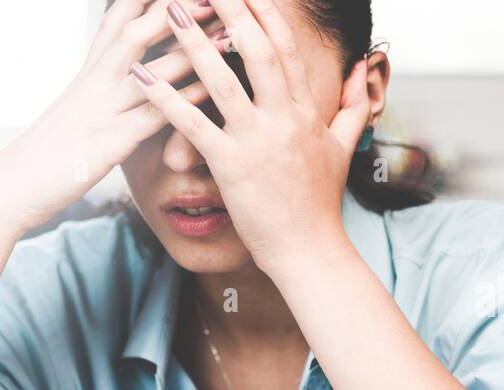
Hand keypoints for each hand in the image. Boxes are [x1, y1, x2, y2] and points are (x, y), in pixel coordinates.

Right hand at [0, 0, 227, 232]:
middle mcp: (95, 82)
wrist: (11, 189)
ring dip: (192, 46)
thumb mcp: (76, 110)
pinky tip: (211, 88)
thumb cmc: (48, 154)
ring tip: (230, 28)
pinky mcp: (109, 145)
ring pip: (151, 67)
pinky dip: (184, 99)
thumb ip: (103, 86)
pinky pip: (153, 117)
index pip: (120, 16)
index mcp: (89, 72)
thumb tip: (131, 71)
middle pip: (138, 28)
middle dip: (176, 6)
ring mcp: (101, 111)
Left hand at [130, 0, 369, 272]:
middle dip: (231, 8)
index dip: (264, 11)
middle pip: (256, 48)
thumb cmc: (319, 204)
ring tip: (169, 10)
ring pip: (222, 80)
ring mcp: (257, 141)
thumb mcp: (343, 147)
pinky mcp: (231, 167)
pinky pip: (193, 125)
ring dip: (193, 42)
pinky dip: (165, 99)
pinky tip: (141, 78)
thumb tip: (361, 69)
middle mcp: (281, 118)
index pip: (284, 47)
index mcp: (303, 110)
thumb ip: (351, 105)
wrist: (309, 251)